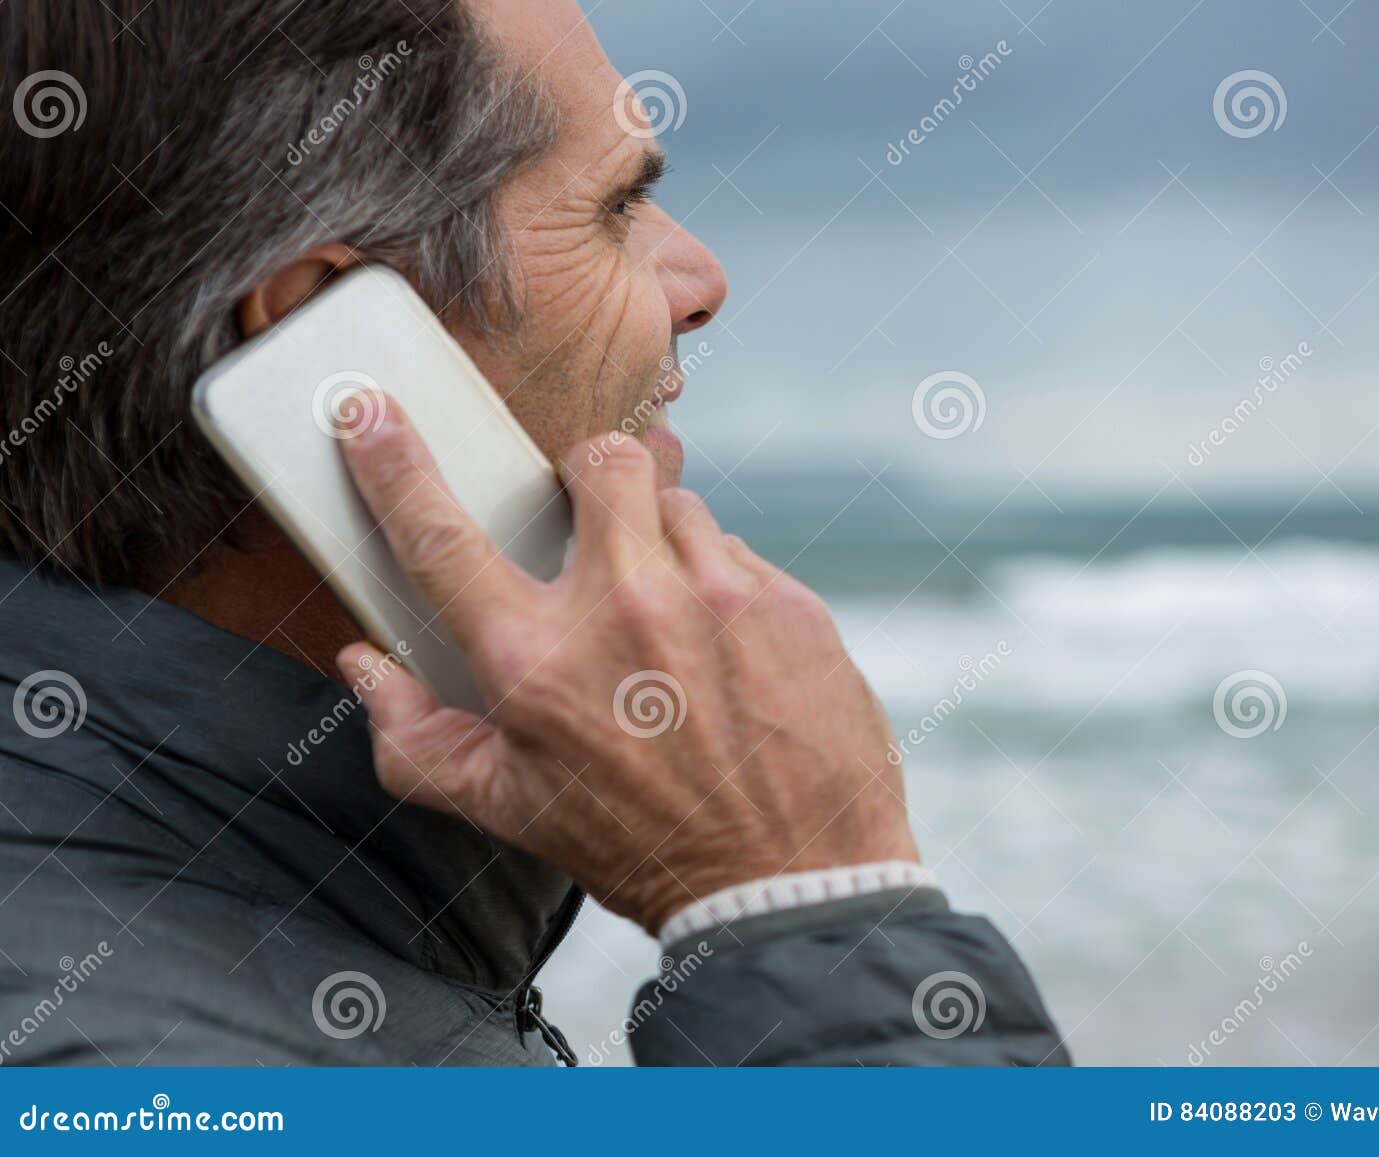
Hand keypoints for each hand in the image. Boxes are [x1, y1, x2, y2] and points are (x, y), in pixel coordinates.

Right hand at [333, 398, 918, 933]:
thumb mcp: (511, 810)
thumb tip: (363, 668)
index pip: (442, 537)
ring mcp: (715, 594)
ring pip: (681, 505)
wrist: (789, 884)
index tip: (371, 412)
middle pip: (599, 462)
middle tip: (594, 516)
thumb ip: (418, 739)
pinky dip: (724, 585)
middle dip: (591, 474)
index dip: (394, 464)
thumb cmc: (645, 849)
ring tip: (670, 614)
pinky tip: (728, 650)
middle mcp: (625, 607)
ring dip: (665, 542)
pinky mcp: (786, 602)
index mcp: (536, 660)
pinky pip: (741, 554)